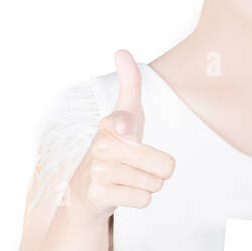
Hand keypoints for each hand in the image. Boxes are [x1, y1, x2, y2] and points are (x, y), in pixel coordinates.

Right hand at [66, 49, 175, 219]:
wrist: (86, 188)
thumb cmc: (115, 147)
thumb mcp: (127, 116)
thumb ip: (130, 84)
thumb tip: (121, 50)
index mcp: (112, 124)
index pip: (125, 120)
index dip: (126, 127)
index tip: (124, 129)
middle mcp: (102, 145)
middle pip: (165, 165)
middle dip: (159, 169)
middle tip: (139, 166)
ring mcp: (98, 170)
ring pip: (155, 183)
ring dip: (147, 184)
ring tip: (127, 178)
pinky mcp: (98, 194)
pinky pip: (144, 199)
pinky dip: (138, 198)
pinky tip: (120, 191)